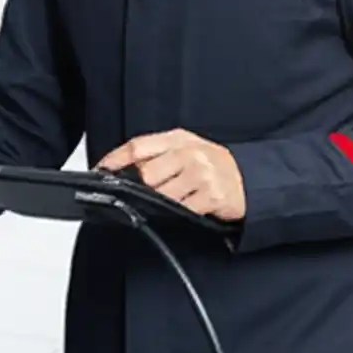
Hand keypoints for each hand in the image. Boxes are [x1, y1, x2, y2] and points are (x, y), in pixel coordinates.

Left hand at [98, 128, 246, 221]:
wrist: (252, 179)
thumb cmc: (213, 165)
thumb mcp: (186, 149)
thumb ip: (156, 154)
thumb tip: (119, 168)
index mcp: (179, 139)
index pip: (138, 146)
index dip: (115, 159)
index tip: (101, 170)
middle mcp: (190, 153)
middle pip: (146, 174)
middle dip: (142, 187)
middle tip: (151, 192)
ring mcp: (202, 174)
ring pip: (161, 195)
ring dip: (161, 202)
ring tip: (175, 198)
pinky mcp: (211, 196)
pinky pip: (182, 210)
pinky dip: (180, 212)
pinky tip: (188, 207)